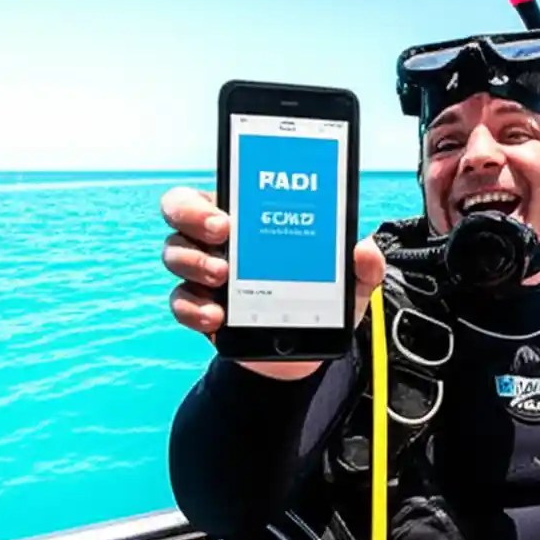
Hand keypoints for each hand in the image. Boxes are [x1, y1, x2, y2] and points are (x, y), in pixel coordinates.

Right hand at [160, 186, 385, 380]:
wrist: (302, 349)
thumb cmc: (317, 299)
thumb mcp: (347, 283)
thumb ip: (362, 266)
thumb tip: (364, 249)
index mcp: (246, 217)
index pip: (212, 190)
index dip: (207, 195)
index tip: (229, 215)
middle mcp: (216, 239)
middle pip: (178, 211)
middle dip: (191, 216)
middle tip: (223, 234)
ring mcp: (203, 273)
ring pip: (175, 254)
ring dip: (194, 262)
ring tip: (223, 277)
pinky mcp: (201, 309)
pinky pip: (180, 302)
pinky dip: (193, 309)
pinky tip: (215, 317)